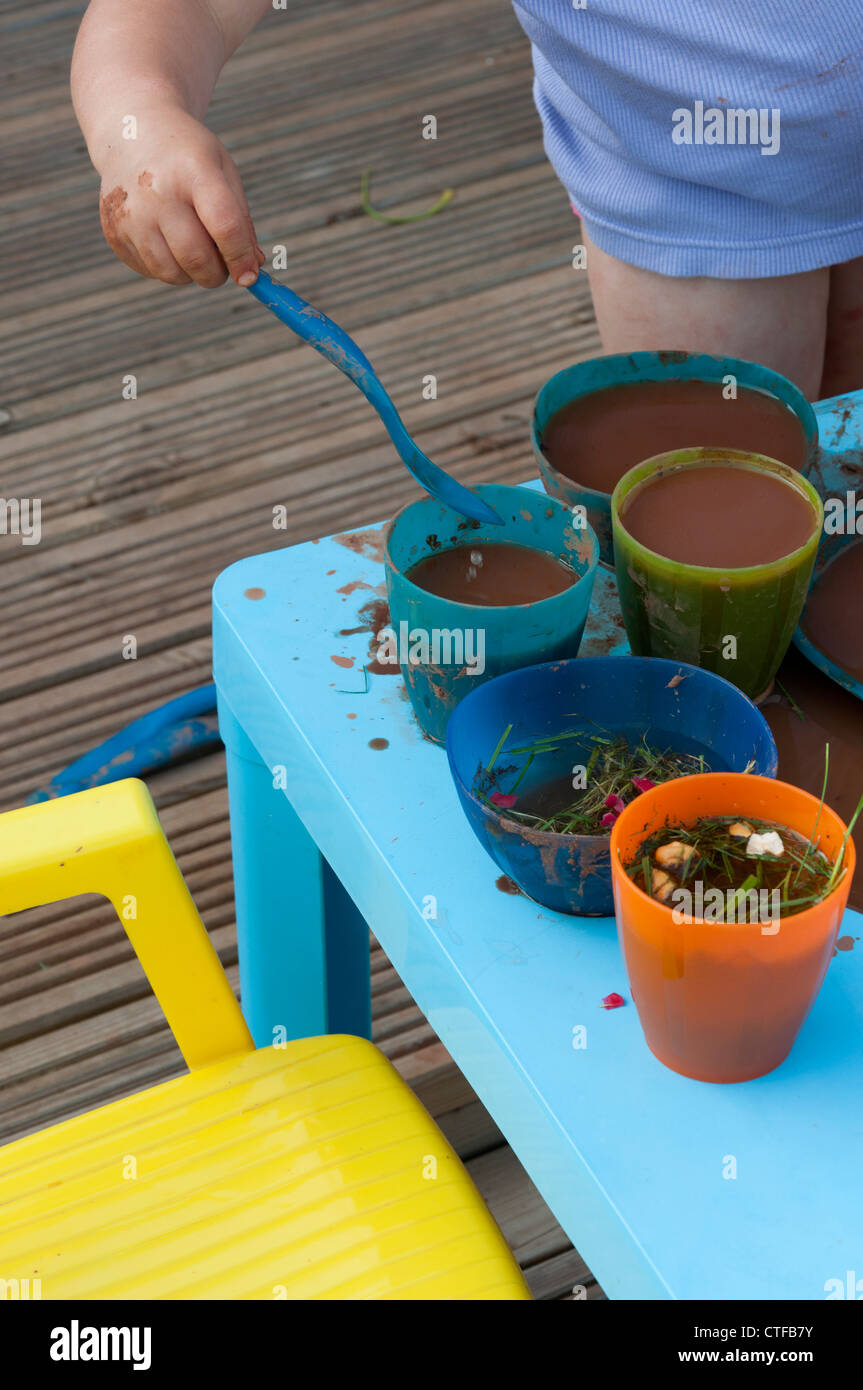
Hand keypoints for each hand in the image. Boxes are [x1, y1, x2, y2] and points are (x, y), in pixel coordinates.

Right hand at [95, 104, 265, 287]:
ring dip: (191, 274)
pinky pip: (150, 270)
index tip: (249, 276)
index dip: (240, 258)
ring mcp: (130, 214)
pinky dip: (167, 267)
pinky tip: (166, 239)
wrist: (131, 131)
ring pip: (172, 273)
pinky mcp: (114, 232)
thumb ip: (241, 220)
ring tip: (193, 249)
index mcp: (193, 170)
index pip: (224, 226)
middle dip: (217, 274)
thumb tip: (251, 268)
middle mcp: (157, 192)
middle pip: (196, 258)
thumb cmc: (187, 156)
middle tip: (222, 267)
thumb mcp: (222, 171)